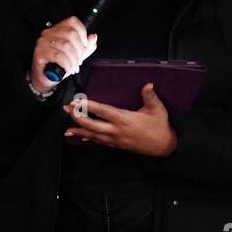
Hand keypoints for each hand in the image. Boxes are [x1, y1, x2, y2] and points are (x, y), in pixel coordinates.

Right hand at [29, 16, 97, 95]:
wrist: (46, 77)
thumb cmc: (59, 64)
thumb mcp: (77, 54)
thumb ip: (87, 46)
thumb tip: (93, 37)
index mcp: (59, 29)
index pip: (72, 22)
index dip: (82, 32)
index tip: (85, 44)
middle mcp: (49, 33)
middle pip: (70, 34)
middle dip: (80, 49)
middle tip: (80, 59)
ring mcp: (43, 42)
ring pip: (65, 46)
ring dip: (74, 59)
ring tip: (75, 66)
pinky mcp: (40, 52)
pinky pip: (58, 56)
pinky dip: (67, 64)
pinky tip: (69, 68)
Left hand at [61, 83, 177, 157]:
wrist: (164, 146)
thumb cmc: (160, 127)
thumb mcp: (157, 109)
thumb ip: (150, 96)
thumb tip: (148, 84)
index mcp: (125, 119)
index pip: (103, 111)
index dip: (89, 106)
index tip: (78, 101)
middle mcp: (118, 130)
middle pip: (93, 125)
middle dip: (77, 117)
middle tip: (67, 110)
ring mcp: (116, 139)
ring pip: (93, 136)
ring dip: (79, 131)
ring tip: (67, 129)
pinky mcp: (117, 145)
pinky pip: (100, 142)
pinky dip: (89, 139)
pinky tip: (81, 138)